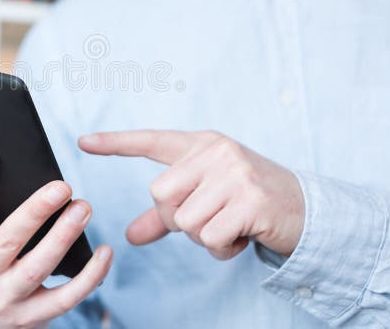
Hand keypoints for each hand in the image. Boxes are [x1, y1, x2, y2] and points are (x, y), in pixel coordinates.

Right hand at [0, 140, 112, 328]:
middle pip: (9, 238)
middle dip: (36, 211)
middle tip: (61, 186)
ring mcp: (6, 298)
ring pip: (39, 266)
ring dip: (64, 236)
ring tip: (83, 208)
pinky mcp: (31, 317)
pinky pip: (65, 298)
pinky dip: (89, 276)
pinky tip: (104, 252)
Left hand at [78, 130, 303, 259]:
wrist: (307, 211)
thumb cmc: (248, 203)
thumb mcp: (207, 201)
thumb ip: (166, 216)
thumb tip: (130, 236)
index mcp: (201, 145)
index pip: (151, 141)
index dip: (116, 144)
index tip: (83, 142)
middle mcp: (215, 152)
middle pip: (160, 195)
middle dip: (178, 219)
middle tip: (211, 217)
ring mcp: (234, 173)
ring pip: (184, 221)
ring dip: (204, 237)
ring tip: (231, 224)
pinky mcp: (250, 200)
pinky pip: (211, 237)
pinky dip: (223, 248)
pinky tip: (243, 235)